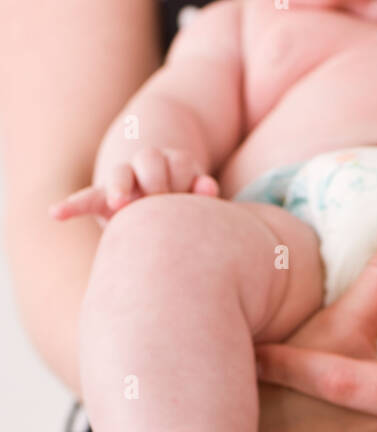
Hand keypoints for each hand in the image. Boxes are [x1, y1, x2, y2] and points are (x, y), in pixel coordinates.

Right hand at [50, 147, 218, 221]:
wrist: (151, 188)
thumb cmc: (181, 199)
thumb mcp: (194, 188)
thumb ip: (200, 188)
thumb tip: (208, 187)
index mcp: (171, 166)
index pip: (180, 163)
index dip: (187, 175)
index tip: (200, 189)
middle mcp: (143, 169)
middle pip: (151, 162)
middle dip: (158, 179)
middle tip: (161, 197)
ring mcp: (122, 183)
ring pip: (122, 174)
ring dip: (121, 186)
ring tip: (120, 202)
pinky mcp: (104, 201)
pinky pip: (85, 199)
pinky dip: (72, 206)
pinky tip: (56, 213)